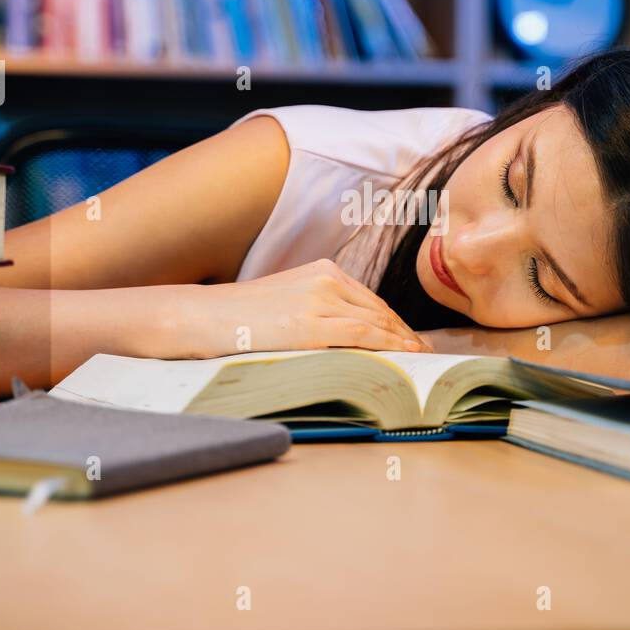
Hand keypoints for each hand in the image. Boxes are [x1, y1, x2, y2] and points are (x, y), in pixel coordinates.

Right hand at [172, 259, 432, 357]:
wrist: (204, 315)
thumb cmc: (241, 315)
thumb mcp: (288, 301)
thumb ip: (319, 309)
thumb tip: (350, 336)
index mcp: (322, 270)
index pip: (371, 300)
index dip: (396, 322)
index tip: (413, 339)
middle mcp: (326, 279)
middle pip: (379, 311)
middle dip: (404, 333)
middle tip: (425, 353)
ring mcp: (319, 300)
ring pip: (376, 323)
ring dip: (401, 343)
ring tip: (419, 359)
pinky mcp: (310, 324)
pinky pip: (361, 336)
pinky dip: (387, 346)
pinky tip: (401, 357)